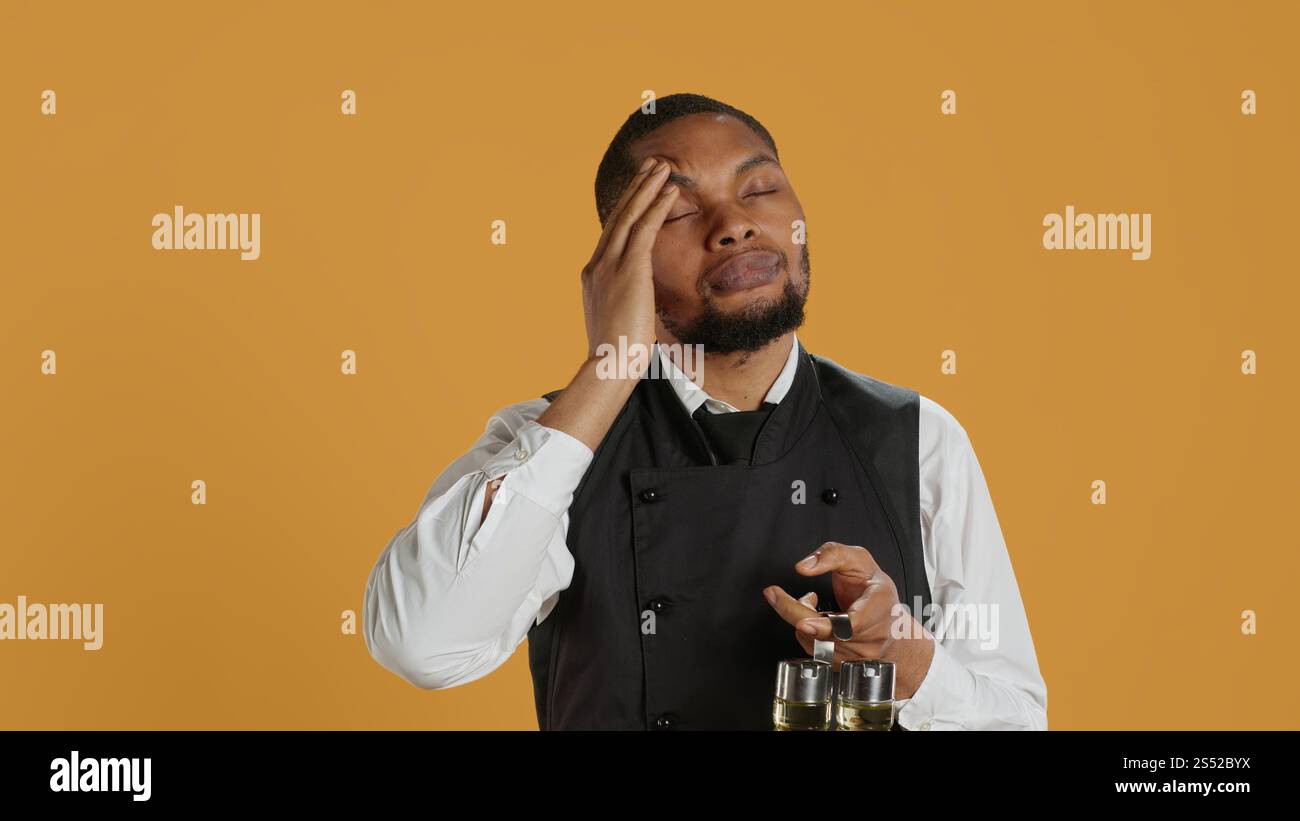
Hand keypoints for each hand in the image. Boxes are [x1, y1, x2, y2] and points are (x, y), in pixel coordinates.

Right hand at [580, 157, 678, 374]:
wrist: (610, 364)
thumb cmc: (618, 354)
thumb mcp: (617, 320)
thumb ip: (625, 301)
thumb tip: (638, 301)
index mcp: (594, 274)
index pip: (612, 233)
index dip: (627, 208)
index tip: (639, 190)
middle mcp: (597, 263)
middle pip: (618, 216)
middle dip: (636, 188)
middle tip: (650, 165)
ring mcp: (610, 265)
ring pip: (630, 215)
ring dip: (647, 188)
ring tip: (662, 166)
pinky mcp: (628, 269)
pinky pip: (644, 228)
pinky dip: (657, 206)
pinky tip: (670, 190)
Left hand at [762, 541, 935, 698]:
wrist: (891, 622)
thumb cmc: (874, 589)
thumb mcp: (858, 559)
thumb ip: (832, 555)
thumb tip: (804, 567)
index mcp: (879, 608)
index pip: (852, 625)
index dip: (827, 626)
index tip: (804, 622)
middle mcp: (872, 637)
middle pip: (823, 633)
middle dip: (794, 611)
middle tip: (774, 593)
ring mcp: (858, 655)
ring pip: (814, 642)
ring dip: (801, 618)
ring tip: (811, 601)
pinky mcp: (843, 665)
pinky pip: (813, 651)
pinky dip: (806, 632)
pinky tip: (815, 618)